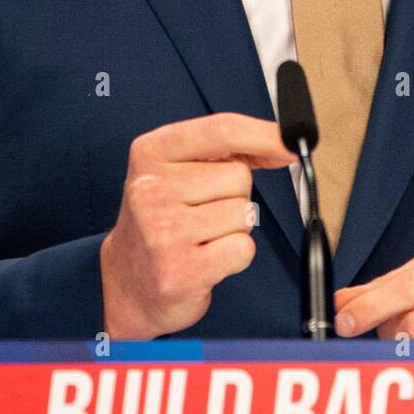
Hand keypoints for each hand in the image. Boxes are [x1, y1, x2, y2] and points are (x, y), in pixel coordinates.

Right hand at [100, 113, 296, 339]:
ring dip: (233, 228)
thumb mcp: (178, 170)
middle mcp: (151, 188)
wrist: (124, 283)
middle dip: (234, 196)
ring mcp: (163, 230)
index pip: (223, 130)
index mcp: (152, 152)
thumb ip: (228, 150)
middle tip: (202, 214)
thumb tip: (284, 143)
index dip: (265, 135)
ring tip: (201, 237)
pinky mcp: (180, 270)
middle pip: (240, 176)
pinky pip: (243, 248)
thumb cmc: (161, 220)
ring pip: (244, 213)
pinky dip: (235, 256)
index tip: (290, 143)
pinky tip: (205, 259)